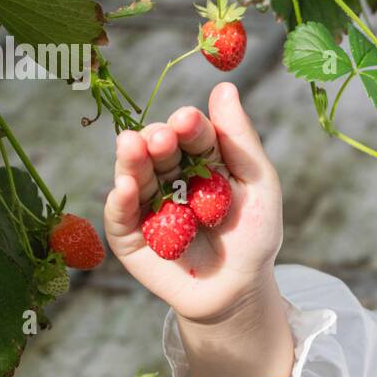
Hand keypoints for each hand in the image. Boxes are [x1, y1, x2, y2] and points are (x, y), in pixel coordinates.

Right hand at [104, 81, 283, 323]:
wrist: (240, 289)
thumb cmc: (253, 235)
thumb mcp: (258, 184)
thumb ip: (240, 139)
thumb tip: (224, 87)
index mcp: (201, 157)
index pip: (192, 134)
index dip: (189, 126)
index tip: (188, 120)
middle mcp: (169, 174)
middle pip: (158, 150)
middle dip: (158, 141)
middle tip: (160, 137)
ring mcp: (145, 203)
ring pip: (134, 176)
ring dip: (132, 160)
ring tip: (132, 146)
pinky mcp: (129, 235)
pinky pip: (119, 217)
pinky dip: (118, 201)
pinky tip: (123, 186)